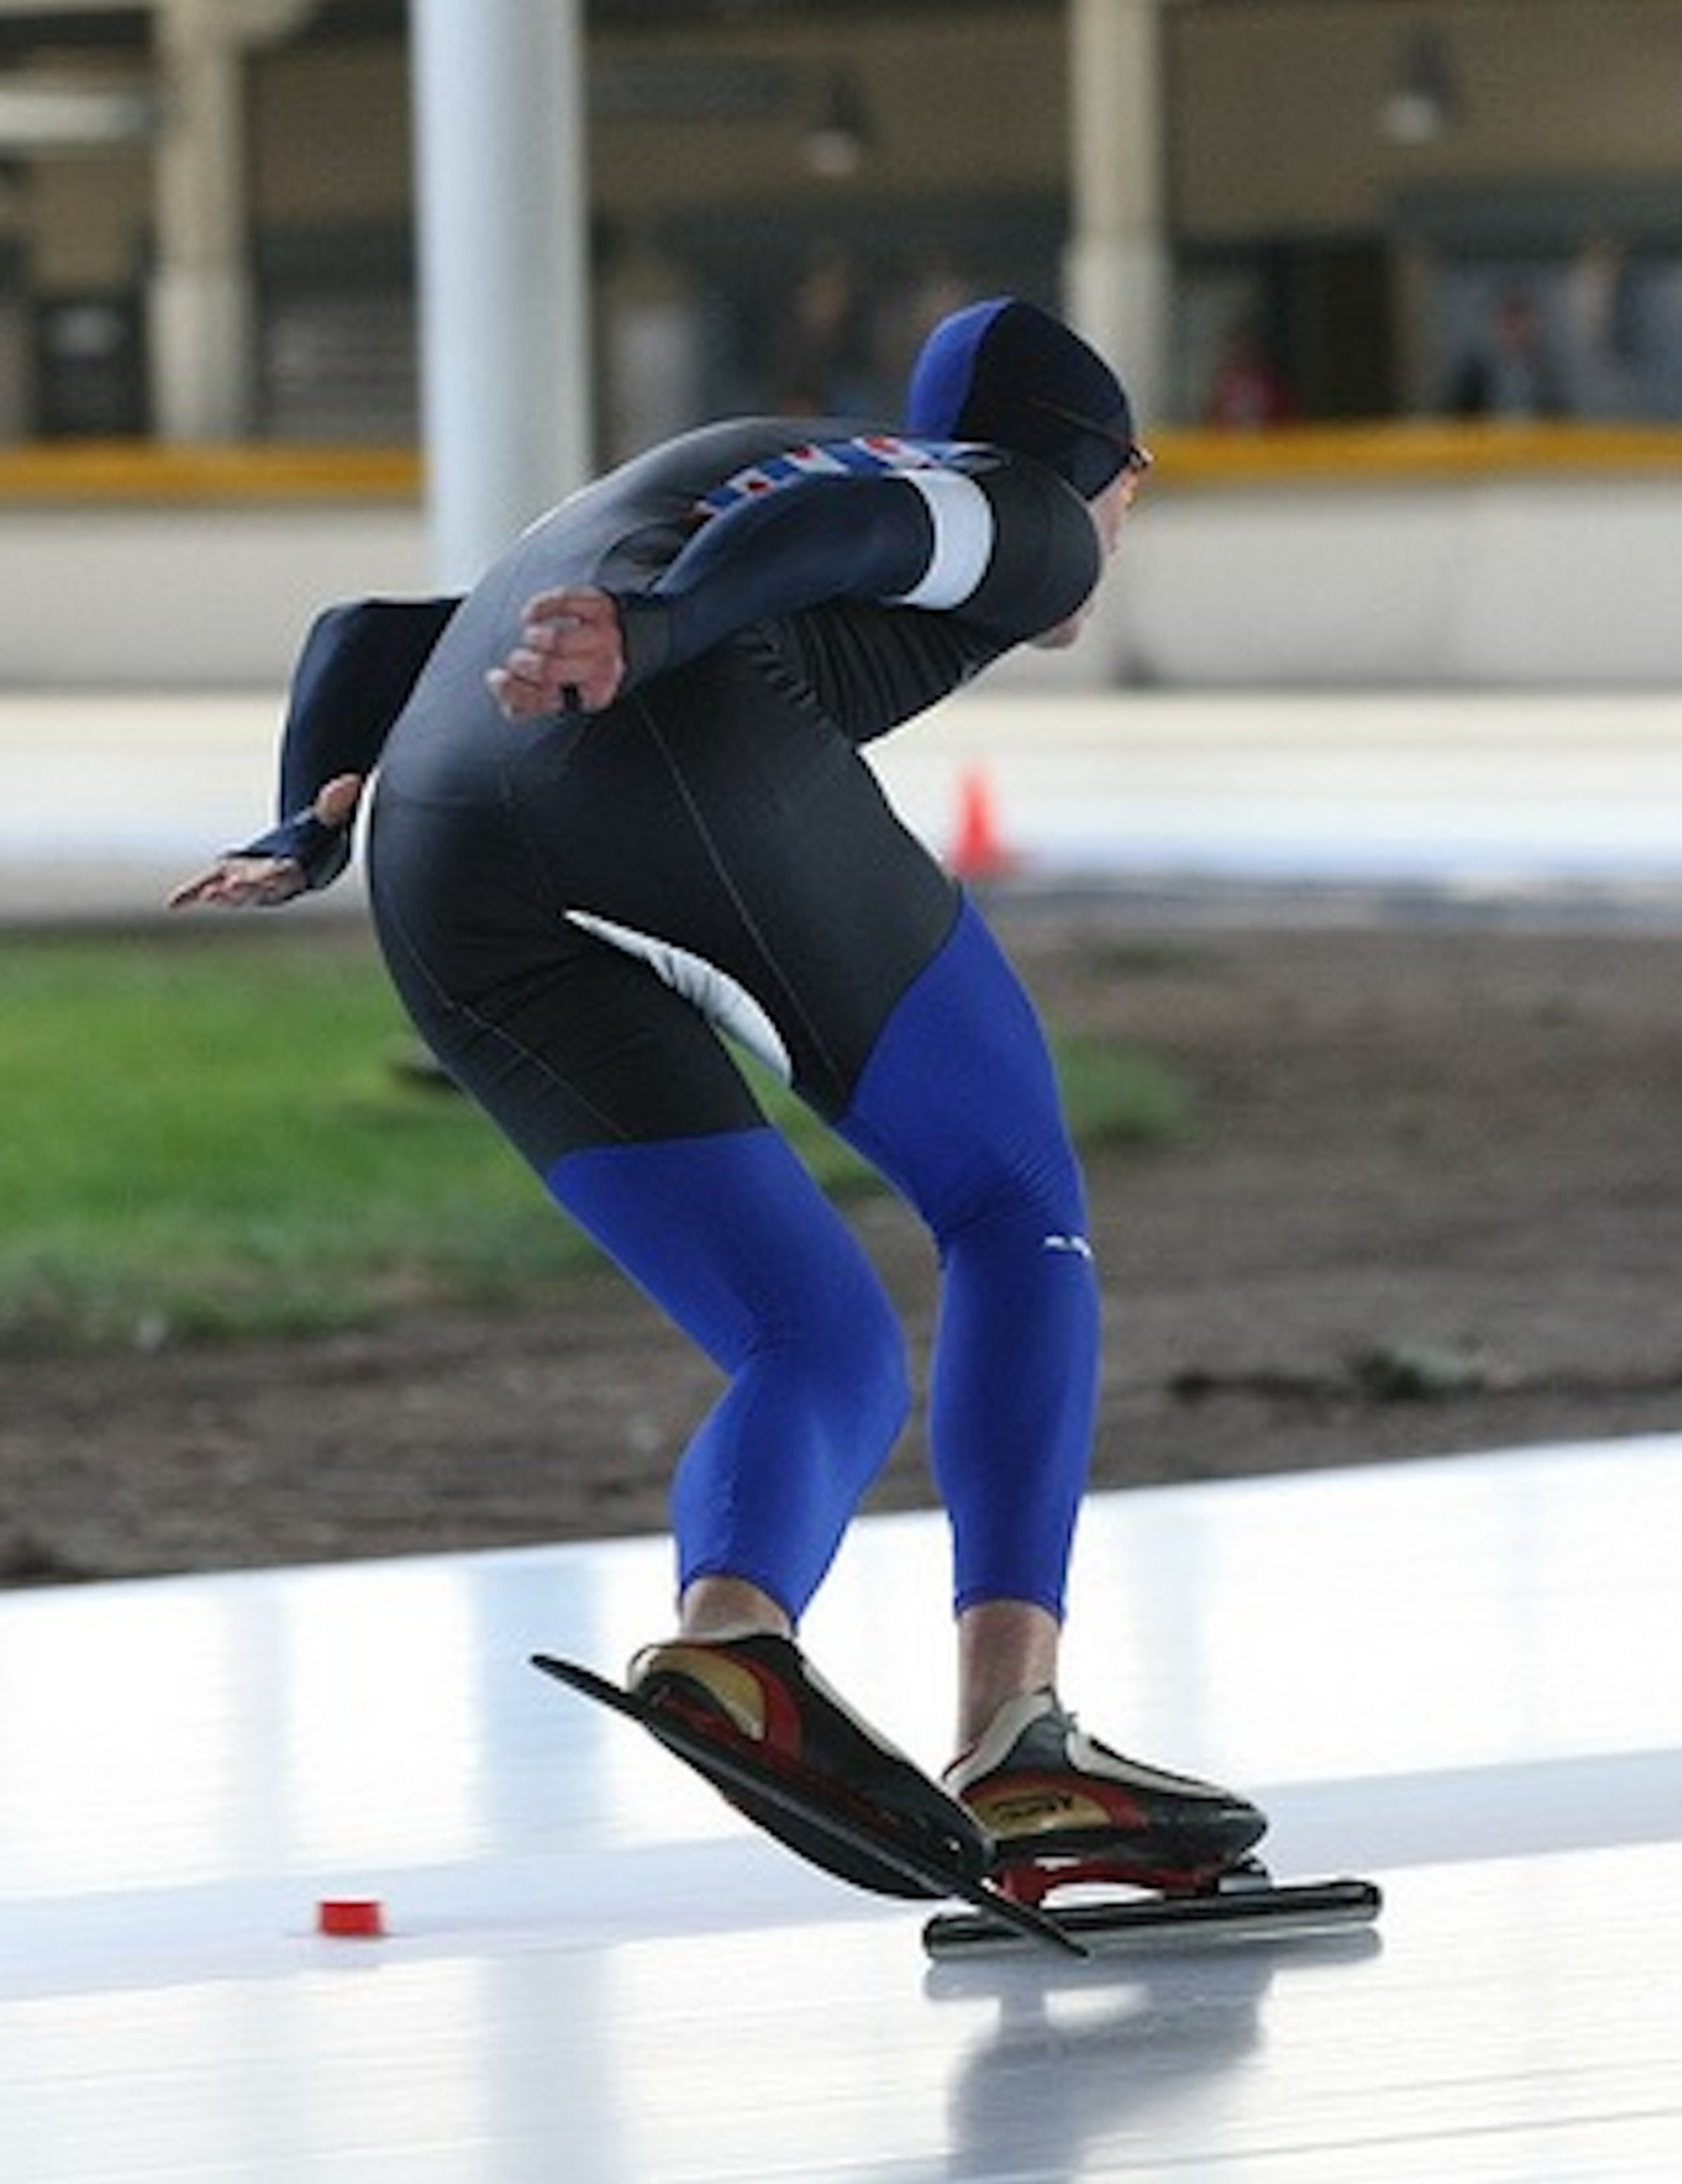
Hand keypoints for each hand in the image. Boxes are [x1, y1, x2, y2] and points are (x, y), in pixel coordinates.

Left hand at [166, 773, 362, 910]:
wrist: (303, 854)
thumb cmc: (317, 838)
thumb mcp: (327, 817)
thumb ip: (335, 803)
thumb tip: (353, 782)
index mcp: (295, 870)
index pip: (287, 875)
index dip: (278, 877)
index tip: (271, 876)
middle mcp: (270, 883)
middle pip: (258, 890)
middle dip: (245, 891)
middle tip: (231, 890)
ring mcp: (248, 883)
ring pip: (234, 893)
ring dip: (222, 895)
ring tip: (208, 896)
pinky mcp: (228, 878)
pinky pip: (208, 887)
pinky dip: (191, 895)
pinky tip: (173, 904)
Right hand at [486, 587, 625, 719]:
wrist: (629, 640)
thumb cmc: (584, 668)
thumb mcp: (561, 692)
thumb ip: (524, 697)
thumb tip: (496, 681)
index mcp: (592, 695)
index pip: (545, 700)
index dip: (518, 691)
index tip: (509, 681)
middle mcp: (602, 666)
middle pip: (547, 669)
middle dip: (522, 663)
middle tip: (518, 659)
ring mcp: (604, 634)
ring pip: (556, 639)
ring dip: (534, 638)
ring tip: (532, 639)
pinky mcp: (600, 606)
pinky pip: (562, 602)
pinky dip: (539, 607)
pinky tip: (531, 615)